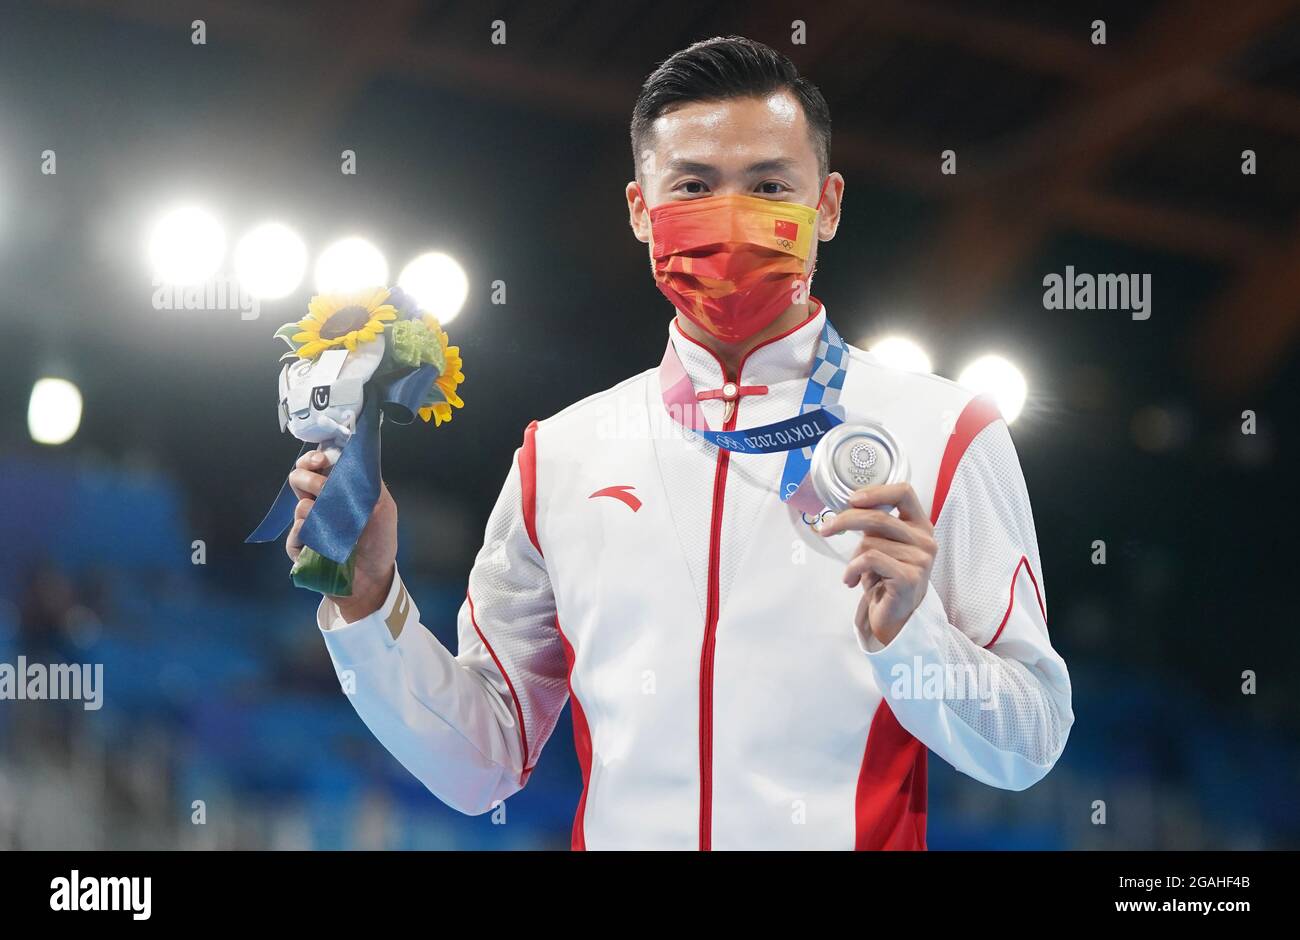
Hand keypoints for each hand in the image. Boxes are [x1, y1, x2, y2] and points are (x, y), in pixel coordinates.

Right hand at [286, 450, 396, 622]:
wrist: (373, 579)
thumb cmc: (379, 542)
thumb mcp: (384, 508)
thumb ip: (369, 482)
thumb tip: (352, 460)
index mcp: (337, 491)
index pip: (318, 465)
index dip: (315, 458)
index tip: (322, 460)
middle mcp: (319, 504)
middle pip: (298, 478)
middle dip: (308, 477)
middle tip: (321, 485)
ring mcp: (307, 525)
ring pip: (299, 506)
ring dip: (314, 509)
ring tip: (330, 521)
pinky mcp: (299, 547)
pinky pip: (295, 534)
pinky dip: (306, 533)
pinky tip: (318, 539)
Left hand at [815, 483, 936, 646]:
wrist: (896, 618)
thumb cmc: (887, 579)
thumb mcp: (883, 546)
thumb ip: (875, 526)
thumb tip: (849, 506)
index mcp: (920, 526)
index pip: (904, 492)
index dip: (876, 491)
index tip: (852, 499)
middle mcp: (925, 540)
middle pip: (879, 516)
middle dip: (846, 520)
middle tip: (826, 528)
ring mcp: (920, 559)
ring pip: (871, 542)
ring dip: (853, 558)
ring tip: (853, 572)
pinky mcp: (909, 577)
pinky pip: (870, 560)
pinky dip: (853, 569)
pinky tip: (851, 581)